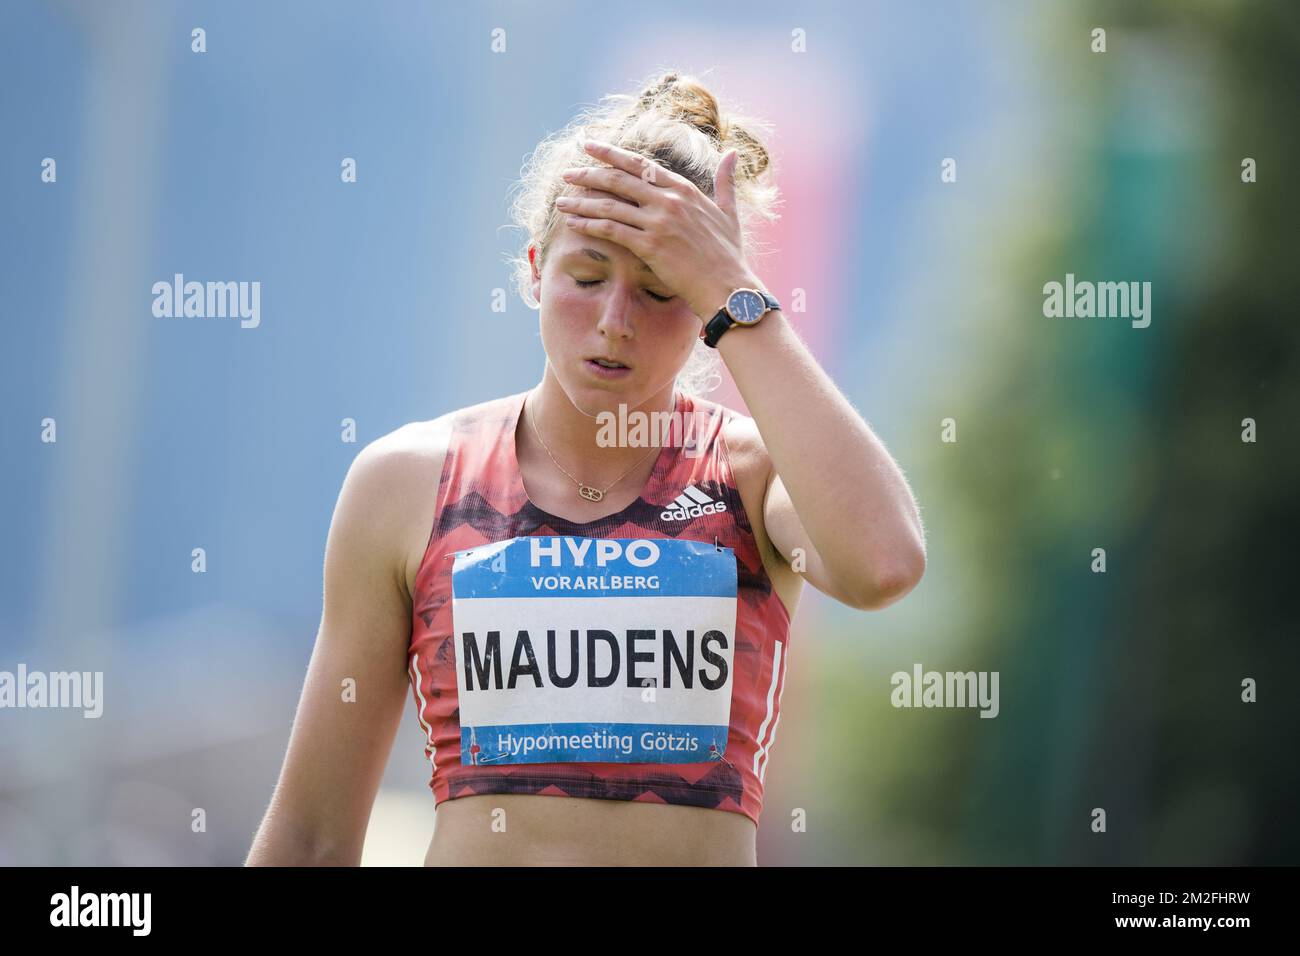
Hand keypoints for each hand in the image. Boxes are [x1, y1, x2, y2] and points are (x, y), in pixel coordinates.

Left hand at [556, 139, 760, 321]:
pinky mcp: (649, 246)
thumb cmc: (729, 255)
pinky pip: (611, 230)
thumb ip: (726, 181)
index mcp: (684, 189)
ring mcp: (658, 222)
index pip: (640, 164)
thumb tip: (733, 153)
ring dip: (581, 202)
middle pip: (619, 180)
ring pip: (609, 205)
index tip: (590, 146)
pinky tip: (572, 223)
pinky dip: (589, 225)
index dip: (612, 153)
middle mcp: (669, 201)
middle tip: (567, 173)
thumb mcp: (729, 212)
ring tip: (561, 201)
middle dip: (588, 174)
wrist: (727, 286)